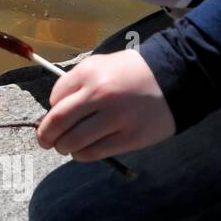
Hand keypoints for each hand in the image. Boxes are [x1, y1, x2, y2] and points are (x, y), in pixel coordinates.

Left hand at [37, 50, 174, 160]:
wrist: (176, 78)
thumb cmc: (132, 72)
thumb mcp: (101, 65)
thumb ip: (77, 83)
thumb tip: (54, 109)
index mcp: (89, 73)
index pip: (55, 98)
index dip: (49, 111)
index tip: (51, 118)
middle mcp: (100, 94)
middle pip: (59, 121)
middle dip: (46, 135)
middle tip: (45, 141)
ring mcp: (116, 118)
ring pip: (74, 141)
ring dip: (63, 147)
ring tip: (64, 147)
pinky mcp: (131, 137)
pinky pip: (95, 152)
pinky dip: (82, 155)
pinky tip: (81, 152)